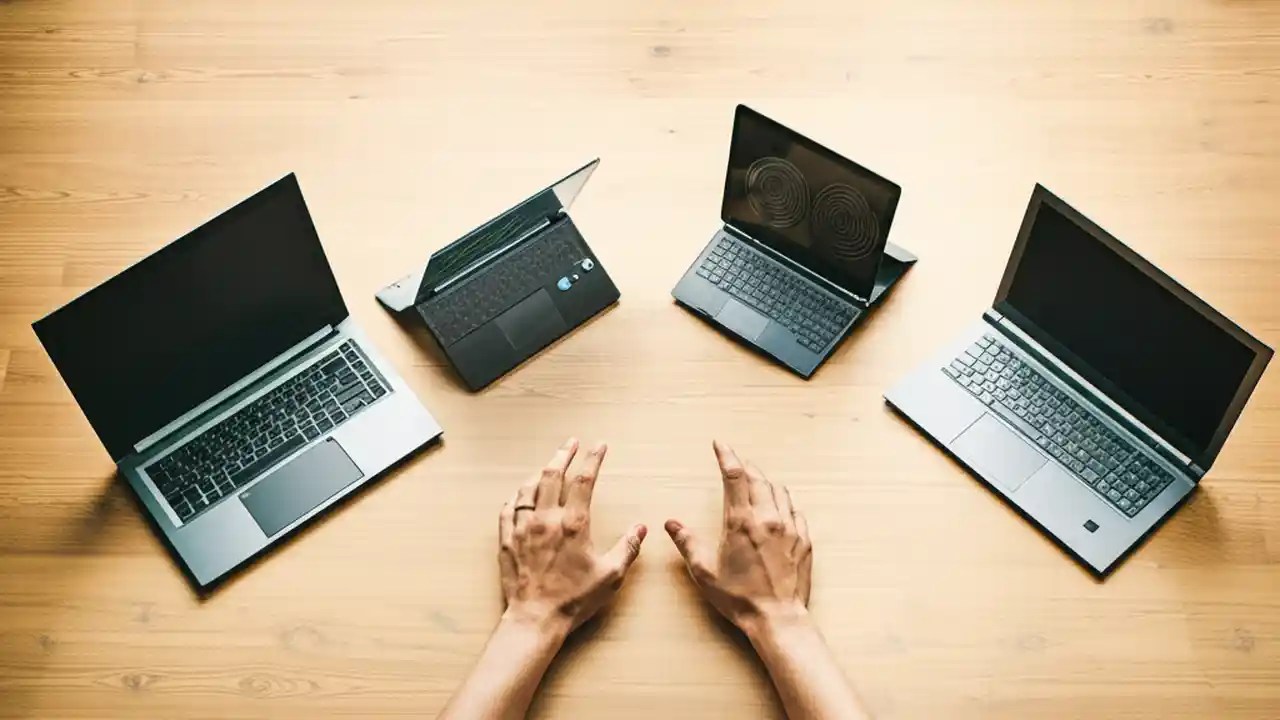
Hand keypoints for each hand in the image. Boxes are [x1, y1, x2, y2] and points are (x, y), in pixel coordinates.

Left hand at [499, 438, 646, 636]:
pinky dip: (516, 497)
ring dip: (540, 472)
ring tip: (549, 465)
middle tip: (571, 442)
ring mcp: (523, 528)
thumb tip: (641, 528)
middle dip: (563, 454)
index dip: (593, 459)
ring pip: (528, 488)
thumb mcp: (610, 575)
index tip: (599, 446)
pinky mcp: (507, 540)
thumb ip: (628, 548)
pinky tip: (520, 495)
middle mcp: (546, 518)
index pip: (584, 480)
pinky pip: (508, 509)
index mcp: (574, 523)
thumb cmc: (574, 600)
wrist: (535, 619)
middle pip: (552, 474)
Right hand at [665, 440, 812, 635]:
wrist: (777, 618)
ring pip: (779, 490)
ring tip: (754, 482)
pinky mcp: (804, 540)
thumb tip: (671, 523)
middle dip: (745, 465)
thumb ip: (687, 542)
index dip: (727, 456)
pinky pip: (795, 509)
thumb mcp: (704, 571)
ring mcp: (790, 527)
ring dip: (764, 481)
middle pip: (757, 478)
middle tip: (735, 461)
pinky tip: (777, 507)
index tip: (720, 444)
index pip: (734, 476)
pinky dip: (783, 502)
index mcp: (741, 522)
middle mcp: (768, 518)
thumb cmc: (740, 598)